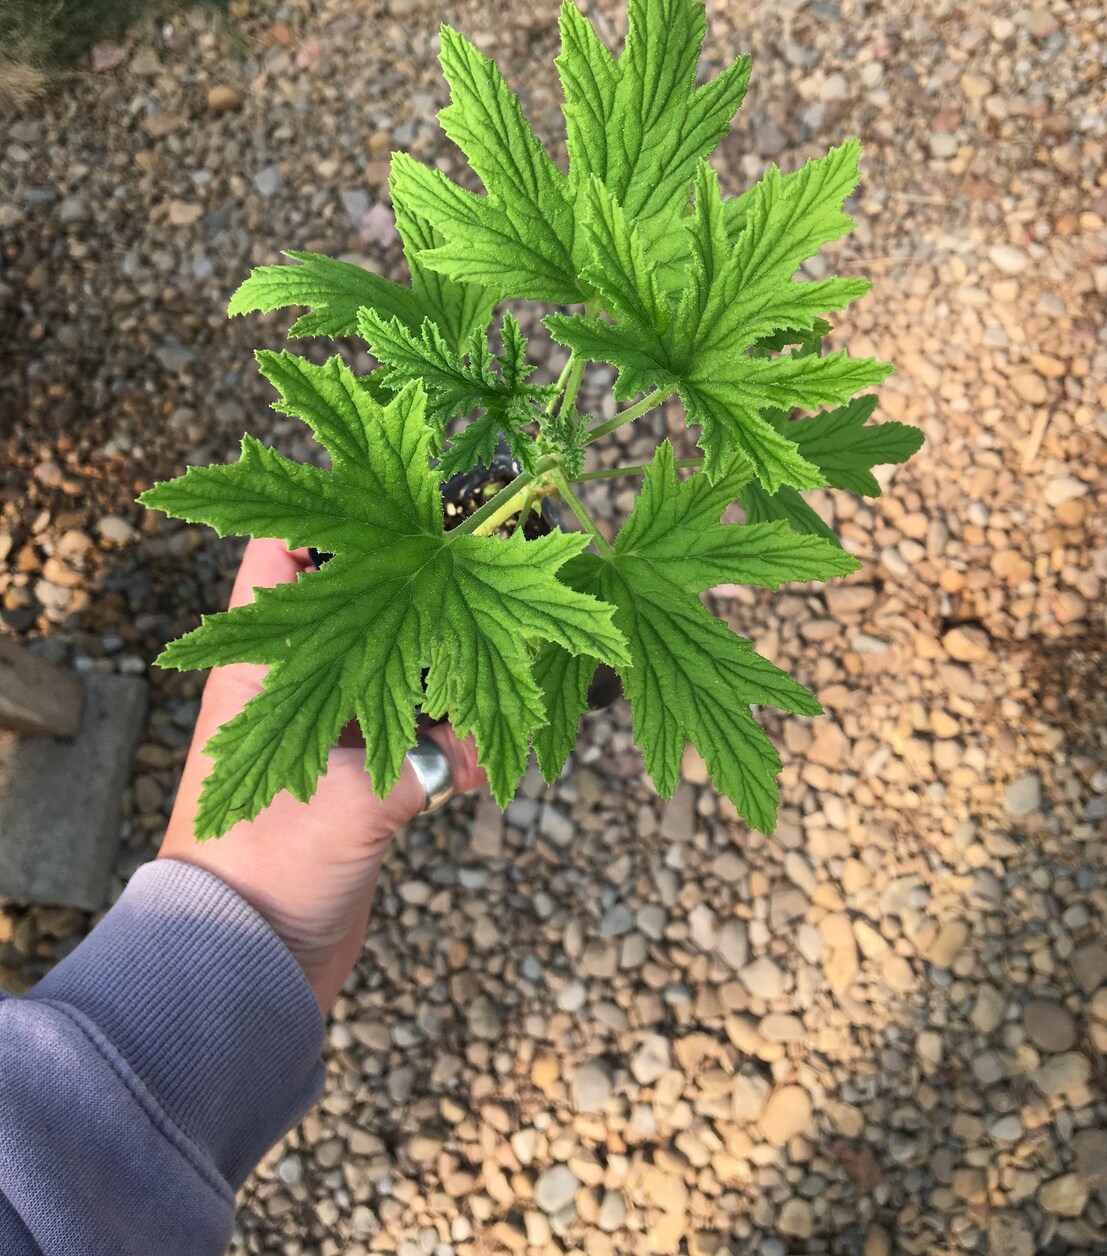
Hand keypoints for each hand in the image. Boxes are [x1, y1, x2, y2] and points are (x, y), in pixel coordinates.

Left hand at [159, 538, 484, 1012]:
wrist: (244, 968)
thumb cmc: (263, 873)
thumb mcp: (350, 806)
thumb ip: (427, 763)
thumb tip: (491, 744)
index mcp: (262, 664)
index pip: (279, 553)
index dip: (327, 514)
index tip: (398, 494)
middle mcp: (295, 682)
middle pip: (358, 599)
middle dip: (418, 582)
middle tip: (481, 561)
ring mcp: (329, 728)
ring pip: (396, 661)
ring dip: (446, 661)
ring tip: (507, 645)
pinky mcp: (360, 777)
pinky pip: (418, 729)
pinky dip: (459, 732)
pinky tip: (498, 746)